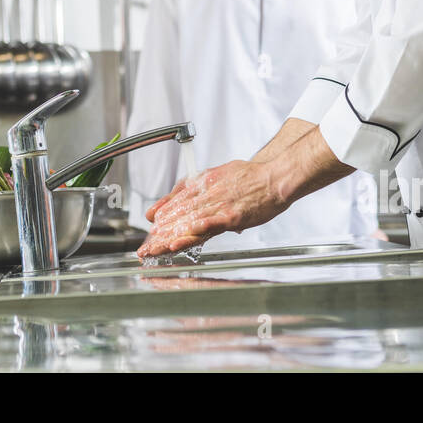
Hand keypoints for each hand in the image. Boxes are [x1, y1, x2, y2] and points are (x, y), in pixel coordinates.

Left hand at [136, 159, 286, 257]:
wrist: (275, 176)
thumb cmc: (253, 177)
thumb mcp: (221, 173)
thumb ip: (205, 185)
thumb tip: (190, 195)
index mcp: (205, 182)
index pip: (178, 197)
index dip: (162, 212)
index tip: (151, 223)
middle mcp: (208, 193)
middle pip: (179, 214)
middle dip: (161, 232)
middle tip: (147, 246)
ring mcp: (218, 205)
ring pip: (188, 222)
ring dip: (170, 237)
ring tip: (155, 249)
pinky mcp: (232, 217)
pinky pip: (208, 225)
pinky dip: (192, 233)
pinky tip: (179, 241)